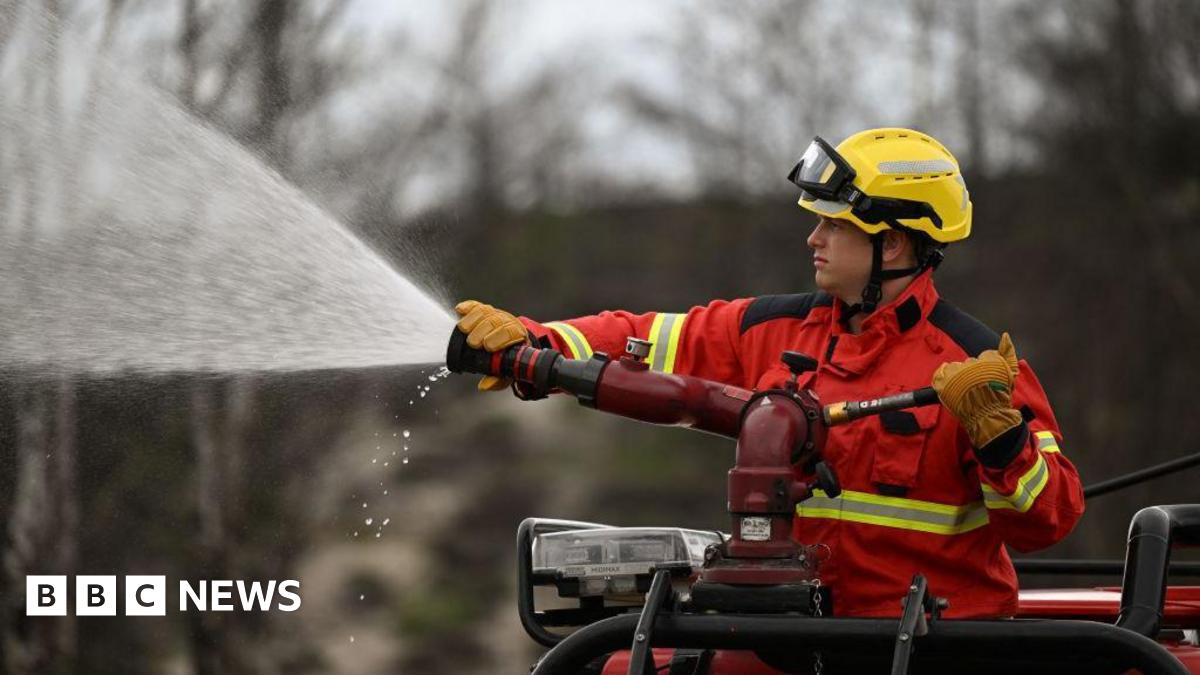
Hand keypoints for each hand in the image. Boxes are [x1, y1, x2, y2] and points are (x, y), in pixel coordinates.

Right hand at [454, 300, 528, 390]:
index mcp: (517, 336)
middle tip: (473, 342)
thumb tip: (484, 385)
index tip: (488, 347)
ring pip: (485, 311)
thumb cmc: (509, 357)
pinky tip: (459, 310)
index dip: (498, 338)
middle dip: (482, 330)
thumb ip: (497, 378)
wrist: (513, 342)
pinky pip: (476, 305)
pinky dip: (467, 307)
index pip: (509, 332)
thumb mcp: (507, 370)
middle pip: (494, 320)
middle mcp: (507, 322)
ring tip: (464, 329)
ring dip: (472, 320)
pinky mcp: (484, 310)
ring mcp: (495, 314)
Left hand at [931, 332, 1022, 447]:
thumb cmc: (999, 398)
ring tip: (966, 390)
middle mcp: (971, 364)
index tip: (988, 380)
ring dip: (958, 376)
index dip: (987, 369)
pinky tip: (950, 383)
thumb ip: (1007, 352)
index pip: (985, 356)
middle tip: (977, 387)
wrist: (987, 417)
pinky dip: (943, 377)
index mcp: (988, 360)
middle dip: (973, 374)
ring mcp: (956, 374)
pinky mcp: (943, 384)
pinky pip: (940, 374)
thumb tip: (1005, 335)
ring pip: (955, 368)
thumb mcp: (1009, 373)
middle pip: (970, 363)